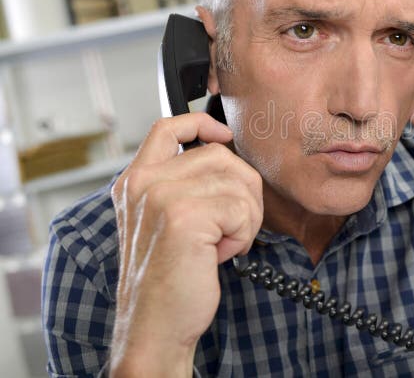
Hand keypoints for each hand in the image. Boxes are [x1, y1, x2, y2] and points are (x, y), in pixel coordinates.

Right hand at [110, 113, 262, 376]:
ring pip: (238, 181)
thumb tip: (225, 156)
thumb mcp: (164, 221)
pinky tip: (219, 255)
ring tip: (220, 244)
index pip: (167, 127)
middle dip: (242, 191)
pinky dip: (243, 235)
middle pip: (221, 156)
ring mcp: (161, 196)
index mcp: (135, 181)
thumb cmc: (167, 278)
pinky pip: (242, 209)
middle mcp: (143, 183)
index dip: (201, 123)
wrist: (155, 325)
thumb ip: (181, 185)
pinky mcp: (185, 216)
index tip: (222, 136)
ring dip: (245, 217)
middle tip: (230, 227)